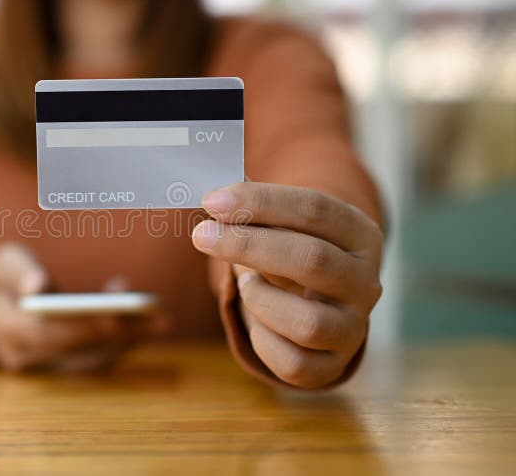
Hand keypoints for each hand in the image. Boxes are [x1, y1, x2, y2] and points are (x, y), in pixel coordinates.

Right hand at [0, 243, 164, 372]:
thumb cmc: (4, 276)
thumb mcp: (4, 263)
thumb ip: (19, 272)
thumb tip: (38, 286)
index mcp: (6, 329)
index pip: (47, 336)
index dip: (82, 328)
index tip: (115, 315)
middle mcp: (23, 356)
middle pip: (76, 351)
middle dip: (117, 333)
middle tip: (157, 317)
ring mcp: (43, 367)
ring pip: (90, 361)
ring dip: (128, 342)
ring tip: (161, 320)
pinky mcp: (60, 367)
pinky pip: (94, 362)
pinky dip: (121, 345)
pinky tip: (145, 325)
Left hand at [191, 182, 382, 388]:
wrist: (318, 306)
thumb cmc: (291, 254)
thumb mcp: (285, 226)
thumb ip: (255, 212)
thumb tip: (214, 202)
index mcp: (360, 235)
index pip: (315, 209)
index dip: (261, 202)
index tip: (213, 202)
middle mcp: (365, 283)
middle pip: (311, 259)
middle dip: (248, 245)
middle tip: (202, 235)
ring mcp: (353, 328)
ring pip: (308, 322)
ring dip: (261, 299)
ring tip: (246, 285)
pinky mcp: (331, 366)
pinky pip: (293, 363)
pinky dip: (262, 341)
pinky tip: (256, 321)